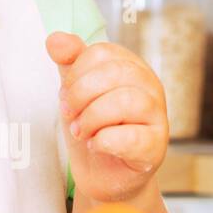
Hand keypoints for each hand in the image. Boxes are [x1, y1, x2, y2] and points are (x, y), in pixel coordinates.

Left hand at [46, 31, 168, 202]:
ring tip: (81, 132)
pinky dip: (104, 141)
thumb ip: (68, 62)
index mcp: (130, 66)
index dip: (75, 73)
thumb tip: (55, 38)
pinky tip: (96, 145)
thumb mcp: (75, 90)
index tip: (65, 95)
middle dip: (80, 95)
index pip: (101, 52)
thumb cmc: (92, 126)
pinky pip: (131, 137)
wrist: (101, 173)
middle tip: (69, 115)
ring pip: (126, 101)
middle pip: (114, 73)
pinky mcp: (156, 148)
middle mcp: (150, 87)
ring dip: (91, 118)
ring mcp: (158, 117)